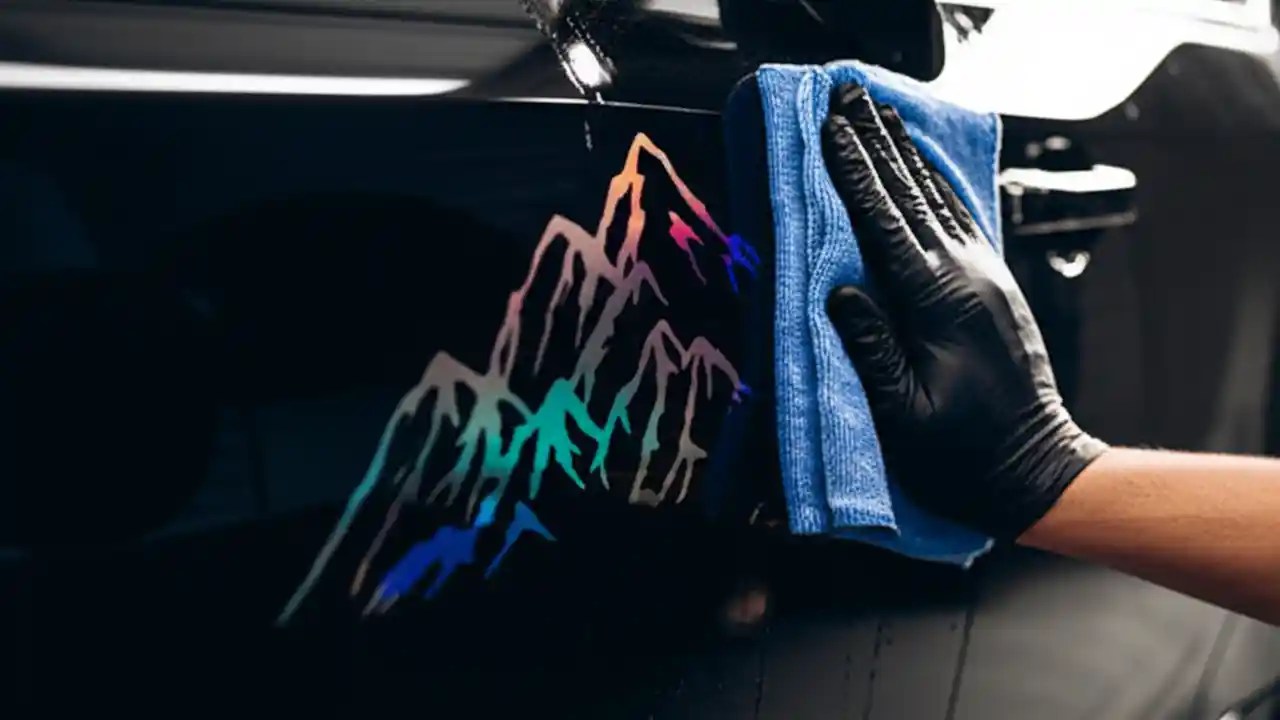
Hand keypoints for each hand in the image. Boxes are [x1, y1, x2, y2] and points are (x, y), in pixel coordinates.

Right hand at [821, 83, 1108, 540]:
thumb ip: (870, 350)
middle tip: (850, 96)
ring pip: (940, 200)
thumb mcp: (902, 414)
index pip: (886, 224)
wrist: (1034, 469)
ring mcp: (987, 278)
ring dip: (907, 155)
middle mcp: (967, 276)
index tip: (830, 130)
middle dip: (878, 143)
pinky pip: (962, 221)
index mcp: (939, 303)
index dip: (855, 175)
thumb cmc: (959, 454)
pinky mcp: (995, 288)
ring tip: (882, 115)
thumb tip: (838, 292)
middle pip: (913, 196)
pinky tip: (924, 168)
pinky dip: (937, 186)